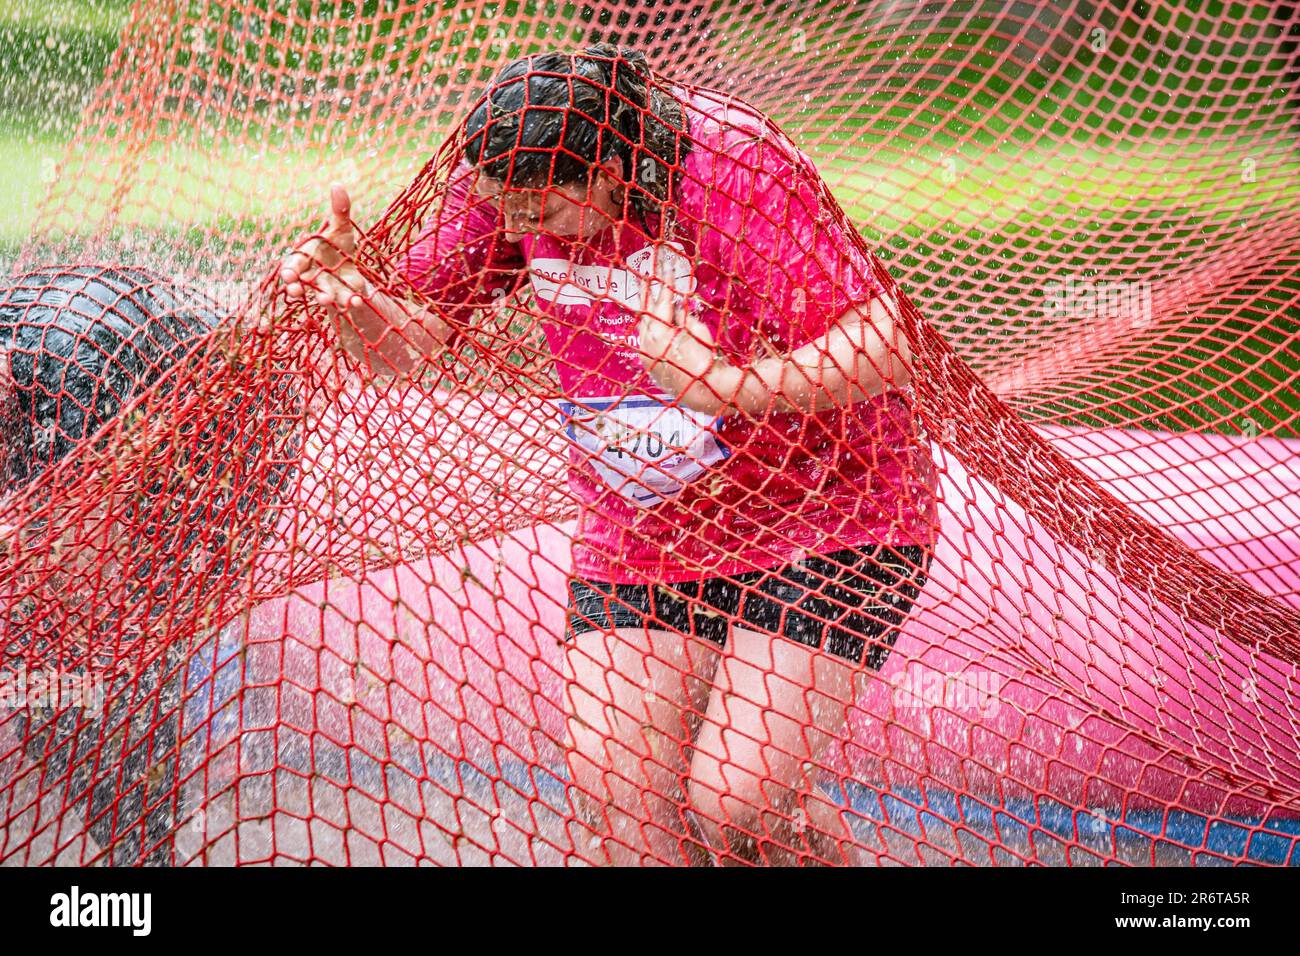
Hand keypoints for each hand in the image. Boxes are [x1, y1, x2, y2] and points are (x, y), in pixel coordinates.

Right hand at [279, 182, 370, 314]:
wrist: (351, 268)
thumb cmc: (338, 246)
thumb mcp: (341, 228)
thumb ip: (339, 211)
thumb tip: (337, 185)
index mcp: (306, 258)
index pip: (293, 265)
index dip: (290, 270)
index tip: (288, 275)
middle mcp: (312, 276)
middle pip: (300, 284)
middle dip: (297, 288)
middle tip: (296, 291)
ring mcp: (326, 288)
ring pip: (321, 295)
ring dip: (323, 298)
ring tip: (326, 300)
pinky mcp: (343, 297)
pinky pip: (344, 302)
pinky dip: (350, 303)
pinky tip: (356, 302)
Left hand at [636, 246, 718, 392]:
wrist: (706, 391)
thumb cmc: (706, 359)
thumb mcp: (698, 330)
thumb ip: (683, 315)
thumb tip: (675, 306)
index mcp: (660, 333)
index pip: (662, 302)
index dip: (667, 284)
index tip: (669, 270)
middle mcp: (647, 343)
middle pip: (646, 311)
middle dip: (649, 293)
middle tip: (648, 275)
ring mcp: (645, 354)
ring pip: (643, 325)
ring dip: (647, 309)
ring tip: (648, 294)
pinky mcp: (647, 363)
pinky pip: (646, 338)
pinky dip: (649, 326)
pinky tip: (651, 320)